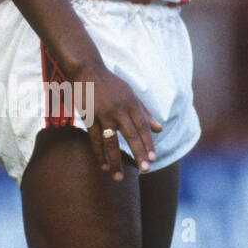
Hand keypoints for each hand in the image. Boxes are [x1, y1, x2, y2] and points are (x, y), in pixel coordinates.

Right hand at [80, 64, 161, 180]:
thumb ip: (145, 113)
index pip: (143, 126)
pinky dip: (99, 154)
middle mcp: (119, 110)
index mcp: (131, 103)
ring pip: (111, 142)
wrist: (86, 70)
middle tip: (144, 169)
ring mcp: (103, 115)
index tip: (153, 158)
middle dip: (138, 153)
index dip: (148, 143)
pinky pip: (95, 140)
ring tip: (119, 177)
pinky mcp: (89, 118)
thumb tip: (160, 129)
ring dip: (115, 161)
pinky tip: (103, 166)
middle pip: (131, 135)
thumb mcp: (131, 94)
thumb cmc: (111, 83)